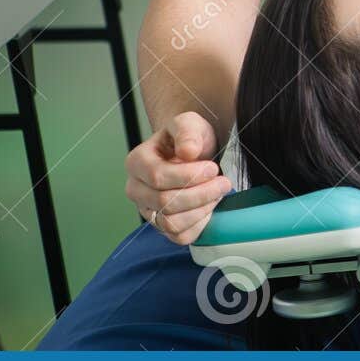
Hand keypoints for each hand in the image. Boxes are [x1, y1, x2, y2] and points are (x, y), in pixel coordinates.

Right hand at [124, 112, 230, 245]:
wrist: (194, 154)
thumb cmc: (189, 139)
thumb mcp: (190, 124)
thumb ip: (188, 132)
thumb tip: (188, 151)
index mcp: (137, 162)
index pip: (158, 177)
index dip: (189, 176)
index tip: (213, 168)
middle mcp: (136, 189)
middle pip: (165, 202)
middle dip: (201, 193)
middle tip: (223, 182)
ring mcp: (147, 210)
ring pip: (171, 223)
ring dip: (202, 209)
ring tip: (217, 192)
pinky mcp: (162, 227)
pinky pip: (180, 236)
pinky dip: (199, 223)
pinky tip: (209, 205)